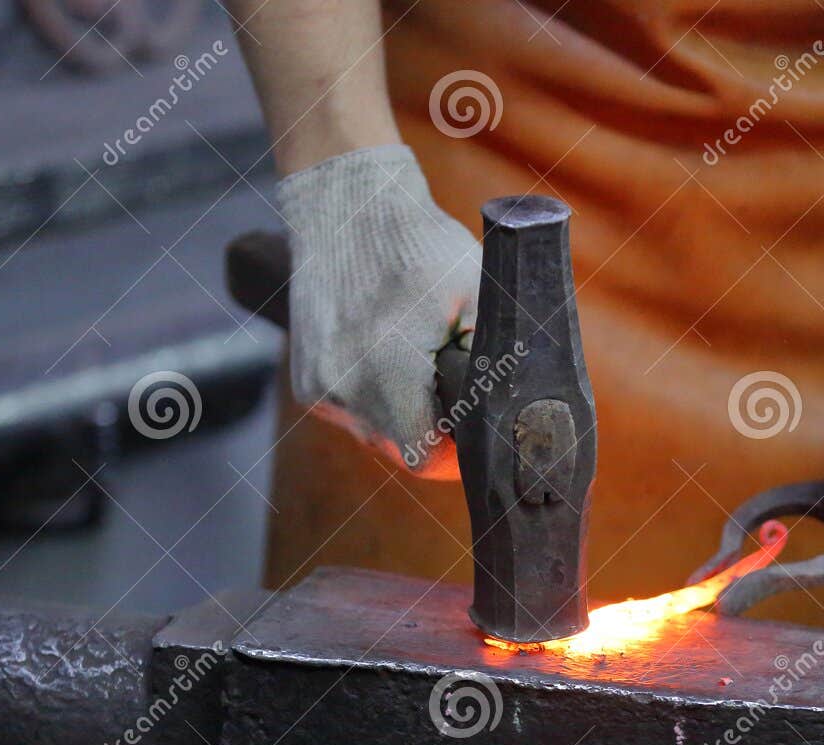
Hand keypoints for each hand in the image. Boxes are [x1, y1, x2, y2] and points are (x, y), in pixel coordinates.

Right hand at [279, 144, 480, 477]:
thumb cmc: (423, 248)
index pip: (425, 457)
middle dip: (428, 426)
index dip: (454, 450)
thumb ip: (496, 360)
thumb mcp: (480, 295)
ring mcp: (319, 388)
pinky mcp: (305, 383)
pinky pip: (350, 412)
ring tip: (414, 360)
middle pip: (400, 449)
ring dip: (399, 412)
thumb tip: (517, 412)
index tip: (468, 426)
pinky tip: (384, 355)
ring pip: (374, 433)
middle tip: (447, 384)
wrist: (347, 207)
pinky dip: (371, 396)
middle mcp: (345, 388)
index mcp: (389, 373)